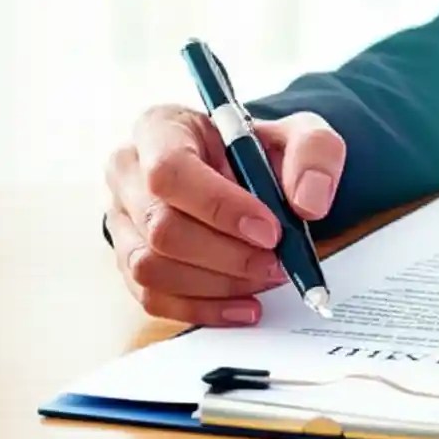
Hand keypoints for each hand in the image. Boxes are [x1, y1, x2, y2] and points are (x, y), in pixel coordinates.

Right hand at [104, 105, 345, 325]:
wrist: (251, 175)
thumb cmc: (263, 152)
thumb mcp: (302, 134)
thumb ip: (315, 153)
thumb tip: (308, 203)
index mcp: (160, 129)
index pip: (169, 172)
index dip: (219, 208)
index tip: (270, 230)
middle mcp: (128, 173)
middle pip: (161, 227)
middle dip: (229, 255)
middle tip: (278, 263)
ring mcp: (123, 220)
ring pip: (152, 268)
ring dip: (219, 284)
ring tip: (266, 277)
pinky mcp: (129, 260)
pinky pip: (153, 298)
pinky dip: (204, 309)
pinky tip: (246, 306)